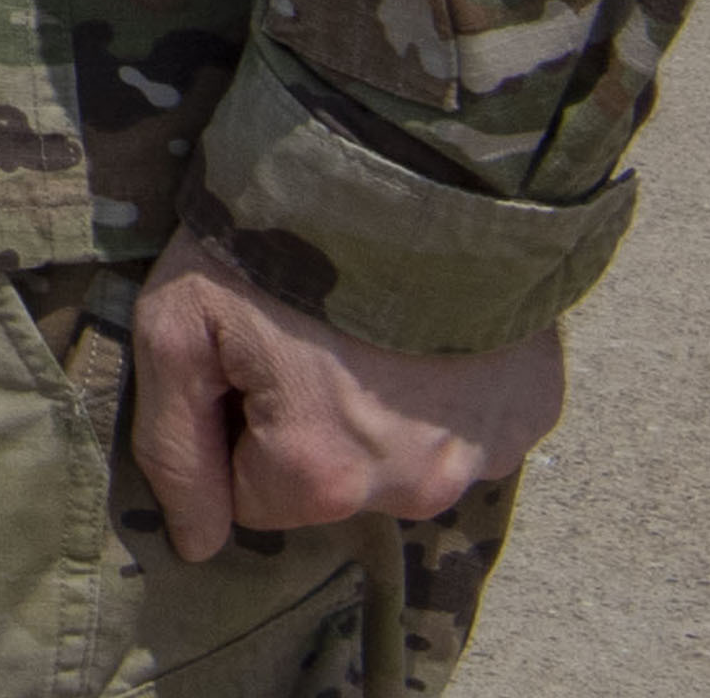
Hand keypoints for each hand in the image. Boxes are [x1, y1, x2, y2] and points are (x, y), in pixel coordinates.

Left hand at [125, 235, 560, 560]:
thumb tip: (197, 546)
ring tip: (366, 322)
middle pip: (332, 480)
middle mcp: (419, 487)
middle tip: (303, 329)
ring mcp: (488, 451)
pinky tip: (423, 324)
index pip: (252, 495)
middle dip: (306, 419)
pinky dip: (441, 384)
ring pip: (399, 456)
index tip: (243, 349)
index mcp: (326, 477)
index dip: (234, 419)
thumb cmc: (272, 243)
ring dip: (377, 406)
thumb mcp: (178, 331)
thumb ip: (175, 450)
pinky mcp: (534, 411)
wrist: (403, 163)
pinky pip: (465, 422)